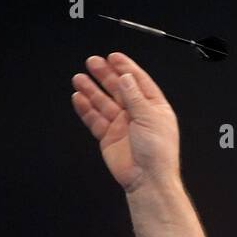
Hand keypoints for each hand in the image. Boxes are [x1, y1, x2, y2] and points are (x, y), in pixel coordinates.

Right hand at [70, 52, 180, 193]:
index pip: (138, 82)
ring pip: (104, 103)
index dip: (126, 69)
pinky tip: (79, 97)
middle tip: (92, 62)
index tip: (113, 57)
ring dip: (92, 90)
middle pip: (119, 89)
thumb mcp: (149, 118)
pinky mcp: (109, 137)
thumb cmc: (158, 154)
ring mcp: (123, 126)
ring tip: (79, 78)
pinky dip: (86, 108)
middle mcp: (138, 115)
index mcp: (154, 108)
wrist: (147, 180)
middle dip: (105, 75)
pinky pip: (95, 119)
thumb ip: (135, 97)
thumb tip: (126, 78)